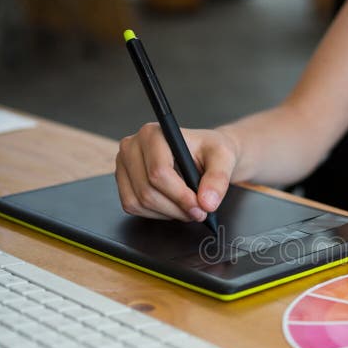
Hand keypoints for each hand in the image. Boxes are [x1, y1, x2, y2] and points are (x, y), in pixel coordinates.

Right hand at [115, 123, 238, 221]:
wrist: (205, 154)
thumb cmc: (211, 151)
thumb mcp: (224, 158)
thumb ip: (218, 178)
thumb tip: (206, 202)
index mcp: (153, 134)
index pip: (159, 172)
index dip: (180, 196)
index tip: (200, 208)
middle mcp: (132, 146)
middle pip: (147, 191)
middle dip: (176, 208)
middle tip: (199, 212)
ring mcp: (124, 164)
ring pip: (139, 202)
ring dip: (167, 213)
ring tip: (188, 209)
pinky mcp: (123, 181)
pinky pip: (133, 207)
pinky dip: (156, 213)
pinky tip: (172, 205)